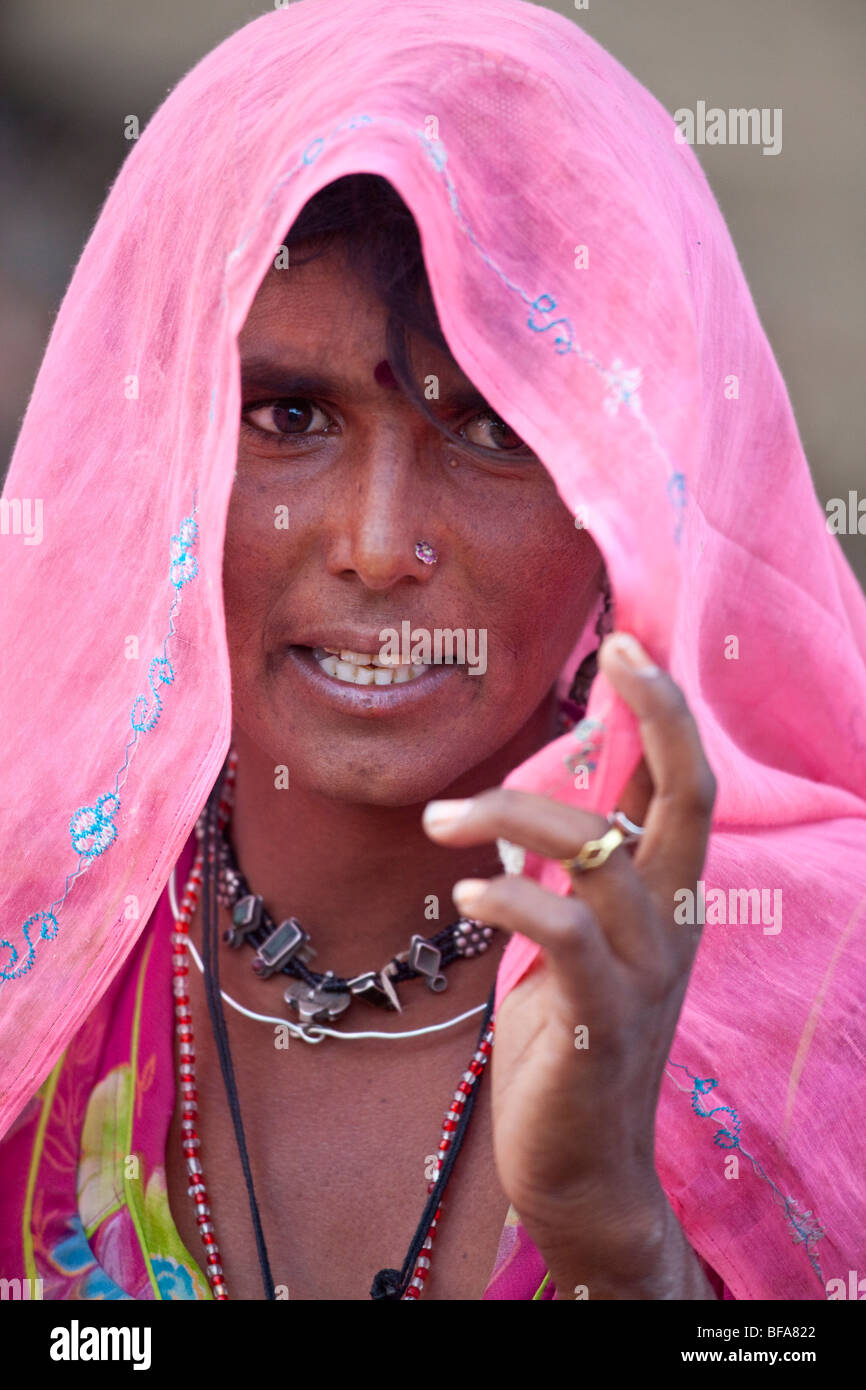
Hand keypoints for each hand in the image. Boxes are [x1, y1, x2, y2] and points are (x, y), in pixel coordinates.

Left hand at [422, 632, 716, 1297]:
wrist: (583, 1166)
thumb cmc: (570, 1038)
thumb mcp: (580, 940)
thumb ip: (581, 875)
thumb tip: (553, 800)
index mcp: (665, 900)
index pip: (682, 787)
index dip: (663, 713)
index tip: (627, 646)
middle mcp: (671, 924)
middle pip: (689, 797)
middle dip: (660, 714)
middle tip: (614, 652)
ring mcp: (643, 972)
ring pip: (604, 853)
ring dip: (514, 816)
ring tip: (441, 819)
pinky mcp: (601, 1019)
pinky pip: (568, 933)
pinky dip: (513, 898)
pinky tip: (466, 891)